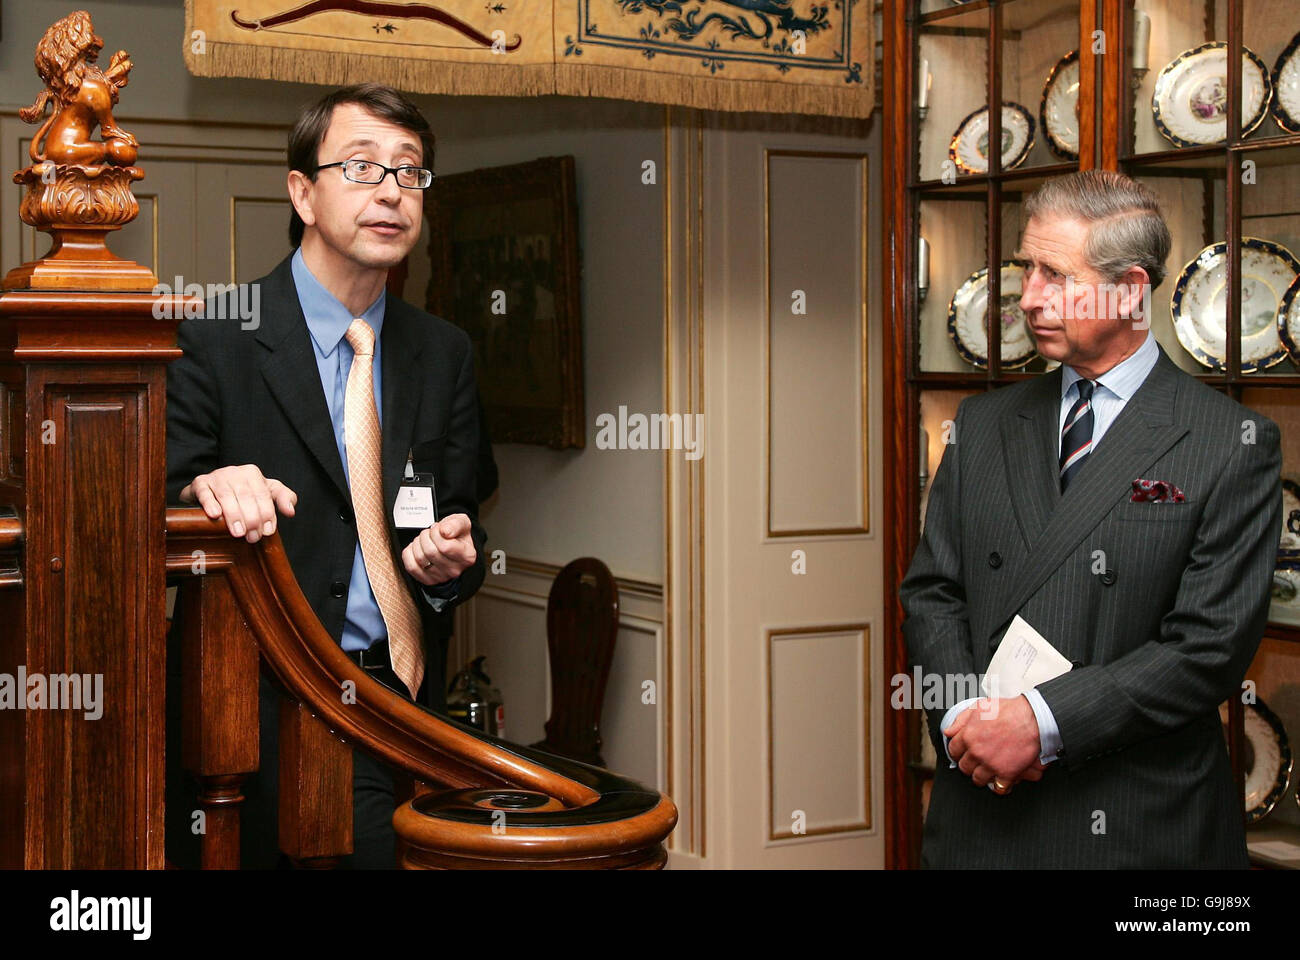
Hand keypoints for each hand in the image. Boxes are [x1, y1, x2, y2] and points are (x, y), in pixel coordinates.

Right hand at [180, 464, 296, 542]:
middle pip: (246, 496)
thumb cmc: (242, 493)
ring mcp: (217, 476)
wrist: (210, 489)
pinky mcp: (200, 483)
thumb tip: (291, 511)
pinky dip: (210, 503)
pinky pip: (205, 492)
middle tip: (253, 537)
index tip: (268, 532)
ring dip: (233, 515)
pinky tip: (215, 515)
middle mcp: (235, 472)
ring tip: (238, 533)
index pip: (263, 495)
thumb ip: (283, 498)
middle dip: (251, 519)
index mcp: (253, 473)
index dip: (267, 514)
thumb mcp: (266, 492)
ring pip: (226, 496)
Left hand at [402, 513, 475, 585]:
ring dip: (417, 544)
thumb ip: (456, 524)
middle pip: (431, 552)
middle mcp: (456, 570)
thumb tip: (445, 531)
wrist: (448, 544)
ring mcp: (441, 577)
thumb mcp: (461, 522)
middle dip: (426, 536)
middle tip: (430, 533)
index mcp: (467, 556)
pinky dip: (409, 554)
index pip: (445, 547)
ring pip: (420, 558)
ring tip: (424, 540)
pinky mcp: (428, 580)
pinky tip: (416, 549)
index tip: (439, 529)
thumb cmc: (455, 534)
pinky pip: (411, 567)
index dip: (436, 533)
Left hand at [944, 695, 1043, 789]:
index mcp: (968, 736)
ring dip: (981, 776)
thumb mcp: (979, 707)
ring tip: (986, 771)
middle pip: (964, 767)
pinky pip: (998, 788)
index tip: (961, 753)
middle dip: (968, 765)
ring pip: (977, 779)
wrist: (1033, 718)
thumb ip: (961, 720)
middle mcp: (976, 752)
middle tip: (975, 762)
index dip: (957, 752)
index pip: (953, 751)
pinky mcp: (1006, 773)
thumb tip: (948, 731)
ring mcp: (991, 764)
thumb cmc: (1009, 710)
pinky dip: (998, 786)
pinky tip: (999, 781)